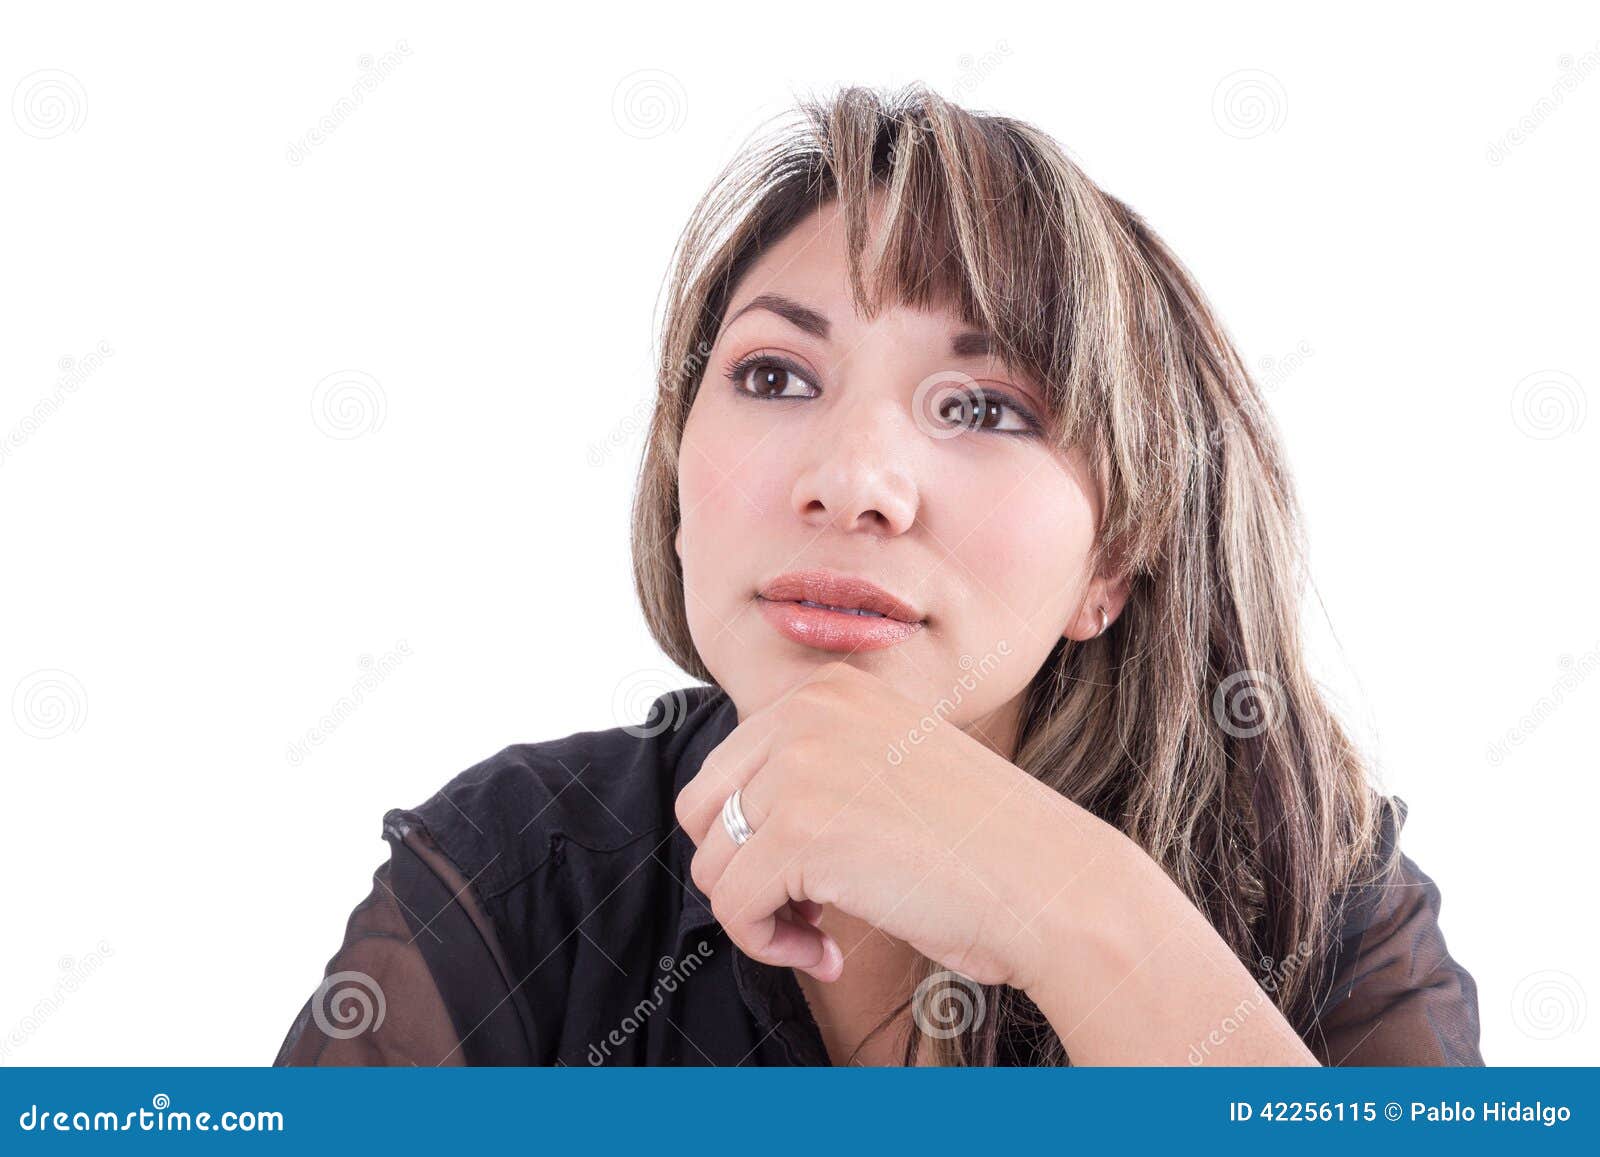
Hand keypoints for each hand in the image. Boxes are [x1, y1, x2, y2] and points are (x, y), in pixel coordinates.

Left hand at [674, 661, 1092, 989]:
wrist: (1052, 886)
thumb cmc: (982, 848)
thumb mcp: (887, 768)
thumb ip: (814, 770)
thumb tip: (728, 823)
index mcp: (829, 689)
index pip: (731, 766)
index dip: (756, 836)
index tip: (812, 875)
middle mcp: (807, 710)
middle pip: (703, 808)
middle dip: (743, 870)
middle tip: (808, 909)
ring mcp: (799, 766)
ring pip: (712, 863)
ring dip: (759, 916)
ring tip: (821, 934)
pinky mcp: (798, 832)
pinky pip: (733, 906)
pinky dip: (767, 946)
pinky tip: (828, 956)